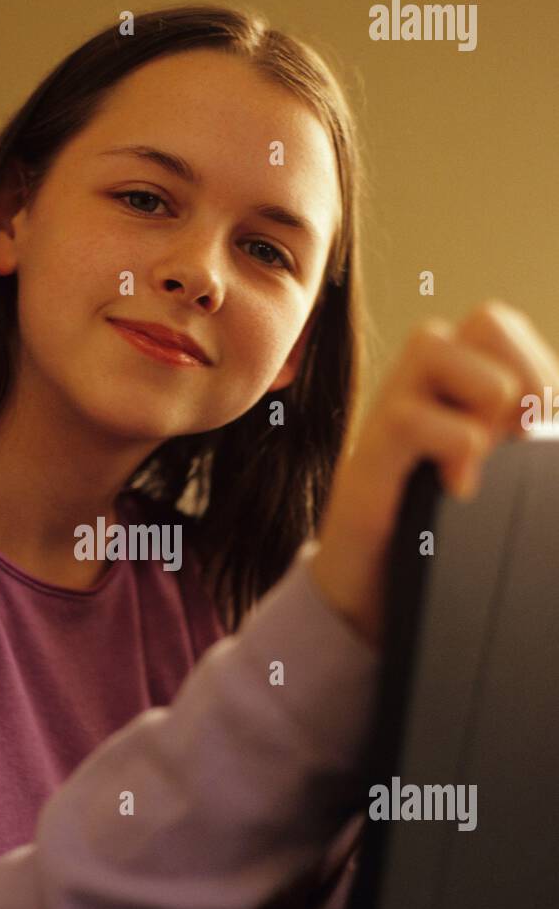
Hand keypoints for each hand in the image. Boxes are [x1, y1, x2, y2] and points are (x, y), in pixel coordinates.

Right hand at [308, 301, 558, 647]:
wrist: (371, 589)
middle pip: (483, 319)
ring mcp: (388, 412)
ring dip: (483, 404)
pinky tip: (459, 489)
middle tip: (520, 438)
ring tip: (480, 456)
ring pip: (434, 344)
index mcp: (456, 381)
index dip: (539, 370)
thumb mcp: (497, 476)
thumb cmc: (440, 532)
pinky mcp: (368, 455)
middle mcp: (420, 384)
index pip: (502, 325)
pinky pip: (411, 418)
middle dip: (525, 377)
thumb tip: (554, 423)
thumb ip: (524, 439)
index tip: (535, 434)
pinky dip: (454, 450)